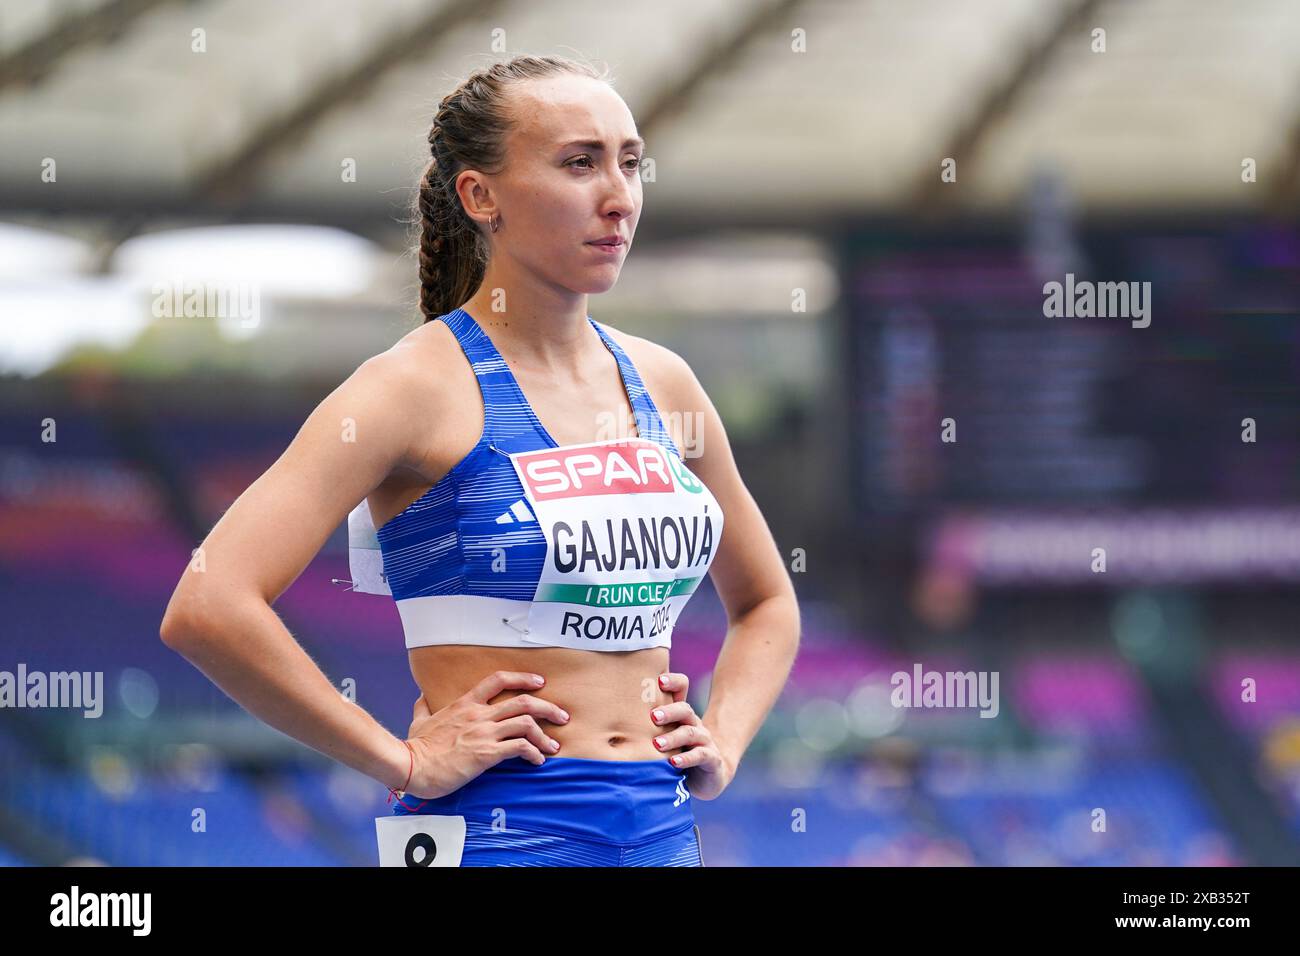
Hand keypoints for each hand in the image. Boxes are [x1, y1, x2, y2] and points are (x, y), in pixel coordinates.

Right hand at [398, 671, 569, 800]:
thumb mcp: (419, 720)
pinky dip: (533, 753)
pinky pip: (519, 747)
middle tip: (561, 717)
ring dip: (545, 735)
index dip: (523, 678)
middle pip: (524, 702)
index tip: (540, 683)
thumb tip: (422, 697)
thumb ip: (424, 706)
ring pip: (526, 723)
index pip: (498, 679)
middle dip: (548, 708)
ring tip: (553, 747)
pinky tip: (537, 761)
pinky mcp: (486, 754)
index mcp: (465, 703)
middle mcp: (479, 714)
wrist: (411, 765)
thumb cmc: (416, 746)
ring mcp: (484, 732)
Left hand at [649, 671, 735, 800]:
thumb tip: (609, 717)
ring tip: (656, 744)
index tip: (659, 680)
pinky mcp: (711, 758)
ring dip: (673, 737)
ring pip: (690, 733)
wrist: (709, 774)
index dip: (673, 681)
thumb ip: (643, 727)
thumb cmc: (677, 751)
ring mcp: (704, 740)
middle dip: (669, 712)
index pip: (682, 688)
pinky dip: (687, 758)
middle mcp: (693, 723)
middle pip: (685, 710)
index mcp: (680, 713)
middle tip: (653, 717)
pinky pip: (701, 755)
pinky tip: (673, 762)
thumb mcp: (662, 736)